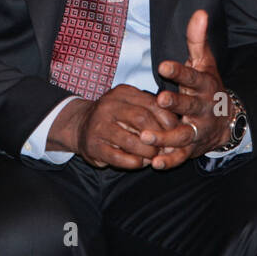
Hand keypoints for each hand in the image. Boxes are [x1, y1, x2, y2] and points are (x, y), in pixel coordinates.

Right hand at [48, 85, 180, 169]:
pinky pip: (118, 156)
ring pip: (131, 140)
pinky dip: (133, 162)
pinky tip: (140, 163)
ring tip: (154, 157)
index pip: (152, 104)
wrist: (79, 125)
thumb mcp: (131, 106)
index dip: (168, 120)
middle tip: (167, 147)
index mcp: (122, 93)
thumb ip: (151, 112)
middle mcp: (109, 106)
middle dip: (159, 137)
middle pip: (142, 120)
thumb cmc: (115, 117)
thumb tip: (177, 129)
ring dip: (148, 152)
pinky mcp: (93, 145)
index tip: (177, 132)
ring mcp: (99, 125)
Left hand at [148, 10, 231, 169]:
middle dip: (175, 104)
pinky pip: (181, 156)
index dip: (179, 71)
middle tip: (160, 100)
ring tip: (146, 137)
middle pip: (189, 107)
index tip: (163, 65)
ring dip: (165, 136)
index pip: (191, 77)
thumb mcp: (205, 63)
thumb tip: (199, 12)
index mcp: (204, 86)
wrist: (228, 120)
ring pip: (182, 134)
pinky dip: (169, 160)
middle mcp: (202, 108)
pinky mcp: (192, 148)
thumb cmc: (208, 87)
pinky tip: (155, 162)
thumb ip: (197, 40)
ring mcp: (198, 129)